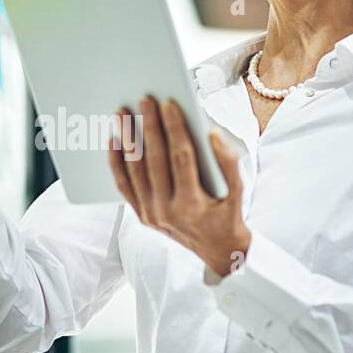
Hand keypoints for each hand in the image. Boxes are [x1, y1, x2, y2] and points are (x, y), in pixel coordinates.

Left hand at [108, 96, 250, 276]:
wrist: (219, 252)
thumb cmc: (229, 215)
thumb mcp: (239, 191)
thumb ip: (229, 162)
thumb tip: (212, 133)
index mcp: (192, 204)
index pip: (180, 157)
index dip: (174, 128)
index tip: (169, 103)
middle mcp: (166, 211)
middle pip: (153, 160)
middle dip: (148, 126)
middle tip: (143, 100)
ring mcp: (150, 215)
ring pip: (134, 171)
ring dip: (127, 139)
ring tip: (123, 114)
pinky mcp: (141, 216)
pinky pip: (124, 186)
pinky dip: (117, 162)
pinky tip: (114, 139)